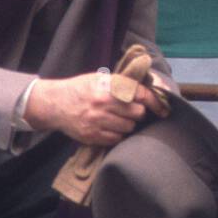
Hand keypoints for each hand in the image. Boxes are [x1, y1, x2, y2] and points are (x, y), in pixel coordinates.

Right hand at [24, 72, 167, 146]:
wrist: (54, 104)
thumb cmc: (81, 89)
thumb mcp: (100, 78)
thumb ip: (122, 83)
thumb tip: (149, 87)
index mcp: (108, 86)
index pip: (140, 94)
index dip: (155, 102)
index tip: (163, 109)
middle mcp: (103, 103)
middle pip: (138, 113)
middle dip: (138, 112)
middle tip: (131, 111)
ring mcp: (97, 121)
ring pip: (129, 127)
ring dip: (128, 124)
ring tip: (118, 119)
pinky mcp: (92, 135)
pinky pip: (117, 139)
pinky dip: (118, 134)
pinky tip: (111, 127)